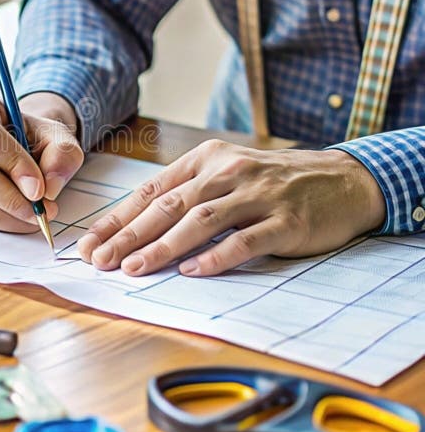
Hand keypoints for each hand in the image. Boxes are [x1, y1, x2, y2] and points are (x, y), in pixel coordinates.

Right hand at [0, 90, 83, 232]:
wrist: (15, 142)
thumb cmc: (32, 135)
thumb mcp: (56, 135)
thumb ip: (62, 154)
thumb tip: (48, 188)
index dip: (14, 166)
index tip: (40, 188)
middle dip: (12, 198)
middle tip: (42, 210)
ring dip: (10, 215)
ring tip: (37, 213)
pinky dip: (2, 221)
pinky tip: (20, 214)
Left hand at [77, 139, 385, 276]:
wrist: (342, 178)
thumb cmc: (271, 182)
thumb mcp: (225, 174)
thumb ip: (187, 194)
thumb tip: (137, 227)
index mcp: (205, 160)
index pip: (151, 191)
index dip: (118, 218)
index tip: (89, 243)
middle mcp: (226, 172)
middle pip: (168, 206)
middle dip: (129, 235)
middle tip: (99, 260)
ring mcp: (257, 195)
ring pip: (200, 221)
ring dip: (162, 246)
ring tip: (133, 268)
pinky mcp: (285, 220)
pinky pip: (245, 239)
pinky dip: (217, 256)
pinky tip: (192, 271)